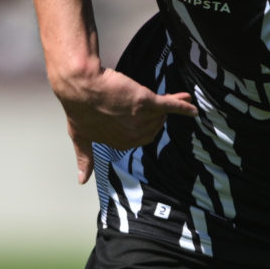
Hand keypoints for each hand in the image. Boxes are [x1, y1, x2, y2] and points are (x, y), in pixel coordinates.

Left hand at [52, 62, 196, 182]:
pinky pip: (169, 106)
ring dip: (171, 105)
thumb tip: (82, 180)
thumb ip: (85, 158)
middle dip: (157, 116)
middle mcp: (134, 133)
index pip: (141, 138)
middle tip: (160, 107)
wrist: (81, 88)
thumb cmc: (78, 110)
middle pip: (154, 125)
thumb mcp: (80, 137)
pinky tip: (191, 107)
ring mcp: (142, 117)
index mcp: (121, 143)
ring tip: (182, 97)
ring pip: (161, 113)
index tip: (149, 120)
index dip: (145, 128)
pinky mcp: (147, 102)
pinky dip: (182, 106)